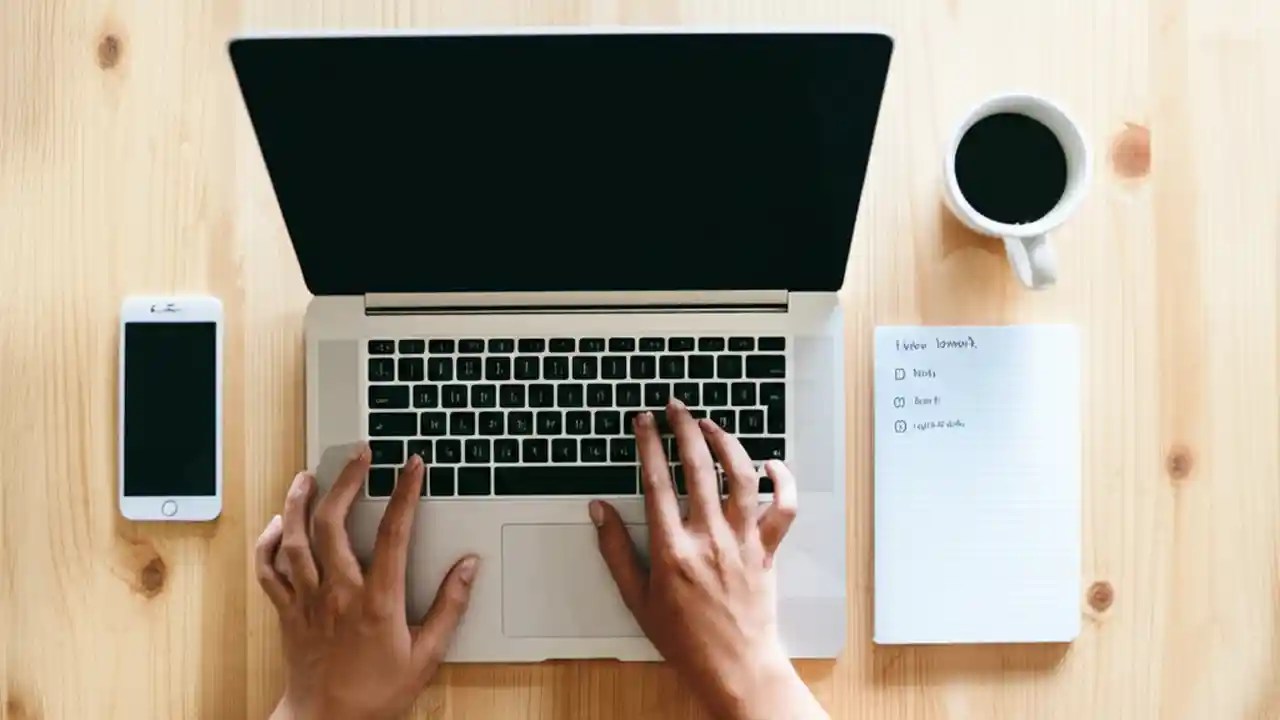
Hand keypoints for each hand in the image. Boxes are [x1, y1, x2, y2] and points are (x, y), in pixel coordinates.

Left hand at [255, 447, 478, 719]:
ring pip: (295, 538)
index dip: (404, 493)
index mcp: (377, 601)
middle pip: (334, 523)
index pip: (393, 533)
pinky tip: (278, 525)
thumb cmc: (376, 695)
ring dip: (300, 502)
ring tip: (309, 476)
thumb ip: (450, 607)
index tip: (411, 466)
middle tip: (359, 456)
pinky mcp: (287, 612)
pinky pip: (269, 570)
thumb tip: (468, 568)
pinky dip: (269, 543)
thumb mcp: (427, 655)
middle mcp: (338, 593)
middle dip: (346, 481)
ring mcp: (308, 601)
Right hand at [591, 401, 825, 719]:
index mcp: (672, 550)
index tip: (642, 422)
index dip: (647, 444)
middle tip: (675, 407)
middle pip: (698, 468)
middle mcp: (709, 539)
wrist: (735, 667)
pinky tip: (769, 463)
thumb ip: (615, 551)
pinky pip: (783, 508)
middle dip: (684, 428)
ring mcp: (742, 542)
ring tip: (711, 424)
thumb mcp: (637, 599)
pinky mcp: (767, 549)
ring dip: (727, 443)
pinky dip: (782, 481)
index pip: (656, 482)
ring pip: (740, 477)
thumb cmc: (684, 639)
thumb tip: (598, 511)